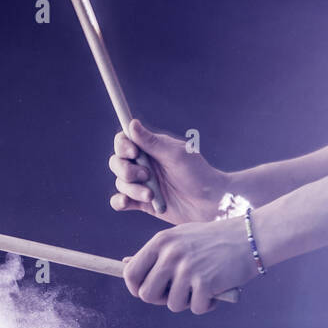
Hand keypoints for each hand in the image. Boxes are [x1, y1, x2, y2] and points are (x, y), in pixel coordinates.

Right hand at [110, 119, 229, 224]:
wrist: (209, 204)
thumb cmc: (198, 174)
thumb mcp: (176, 155)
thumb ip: (152, 142)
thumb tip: (132, 123)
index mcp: (151, 148)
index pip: (124, 141)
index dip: (123, 146)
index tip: (133, 152)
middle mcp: (144, 164)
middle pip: (117, 162)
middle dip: (126, 170)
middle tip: (147, 175)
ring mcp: (143, 184)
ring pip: (121, 183)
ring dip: (132, 188)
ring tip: (152, 195)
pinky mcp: (143, 203)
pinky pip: (121, 201)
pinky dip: (119, 201)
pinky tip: (126, 202)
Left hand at [122, 218, 256, 313]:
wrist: (250, 237)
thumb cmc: (215, 239)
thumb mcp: (181, 237)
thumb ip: (156, 252)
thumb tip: (125, 265)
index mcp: (161, 242)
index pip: (131, 273)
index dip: (135, 288)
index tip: (146, 292)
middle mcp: (171, 255)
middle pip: (146, 295)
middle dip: (160, 300)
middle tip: (176, 294)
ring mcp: (188, 269)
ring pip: (172, 305)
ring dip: (187, 302)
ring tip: (201, 287)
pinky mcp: (205, 283)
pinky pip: (196, 308)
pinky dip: (206, 304)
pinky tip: (216, 290)